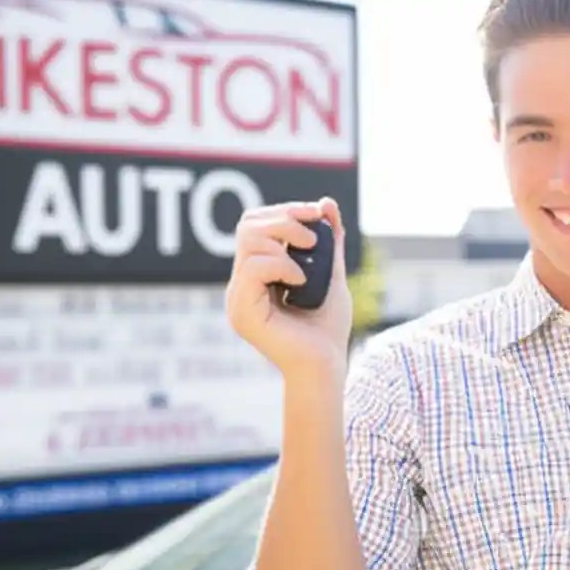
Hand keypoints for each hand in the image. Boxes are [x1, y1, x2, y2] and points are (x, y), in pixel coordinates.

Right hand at [226, 197, 351, 380]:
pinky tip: (300, 282)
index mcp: (255, 275)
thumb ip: (329, 241)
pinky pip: (254, 268)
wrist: (326, 367)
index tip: (317, 214)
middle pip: (248, 226)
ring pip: (249, 241)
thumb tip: (327, 202)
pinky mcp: (242, 312)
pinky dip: (282, 266)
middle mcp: (241, 284)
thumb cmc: (328, 330)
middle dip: (285, 220)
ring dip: (286, 242)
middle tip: (312, 239)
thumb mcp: (332, 275)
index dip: (285, 211)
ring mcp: (237, 298)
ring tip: (308, 268)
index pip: (256, 224)